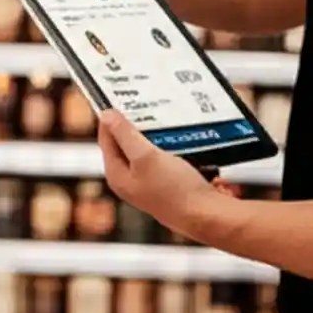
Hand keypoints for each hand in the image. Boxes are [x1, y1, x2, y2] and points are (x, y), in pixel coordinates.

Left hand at [97, 110, 212, 230]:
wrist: (206, 215)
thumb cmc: (175, 190)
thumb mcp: (146, 156)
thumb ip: (125, 135)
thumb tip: (106, 116)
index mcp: (117, 175)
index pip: (106, 138)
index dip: (111, 117)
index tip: (119, 97)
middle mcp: (129, 181)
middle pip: (126, 144)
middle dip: (135, 125)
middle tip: (145, 103)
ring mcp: (148, 184)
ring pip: (147, 149)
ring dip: (155, 135)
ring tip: (165, 118)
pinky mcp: (166, 185)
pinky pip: (164, 158)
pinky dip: (170, 146)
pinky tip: (180, 138)